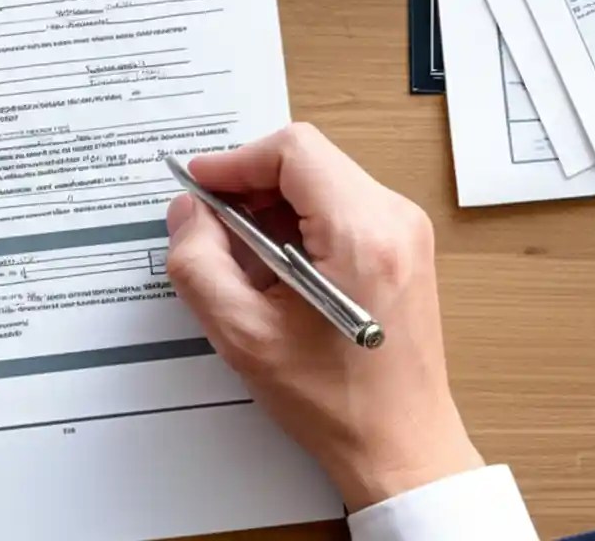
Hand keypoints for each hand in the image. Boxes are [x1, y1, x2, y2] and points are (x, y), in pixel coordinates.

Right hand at [165, 123, 481, 511]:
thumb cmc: (335, 401)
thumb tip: (189, 212)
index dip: (235, 162)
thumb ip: (199, 263)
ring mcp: (405, 232)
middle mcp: (394, 220)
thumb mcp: (242, 334)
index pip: (293, 150)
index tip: (201, 188)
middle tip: (213, 226)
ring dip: (272, 204)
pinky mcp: (403, 246)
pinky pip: (339, 205)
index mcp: (362, 234)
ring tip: (244, 257)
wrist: (400, 444)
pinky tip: (276, 267)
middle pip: (307, 160)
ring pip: (321, 180)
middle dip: (250, 184)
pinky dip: (297, 221)